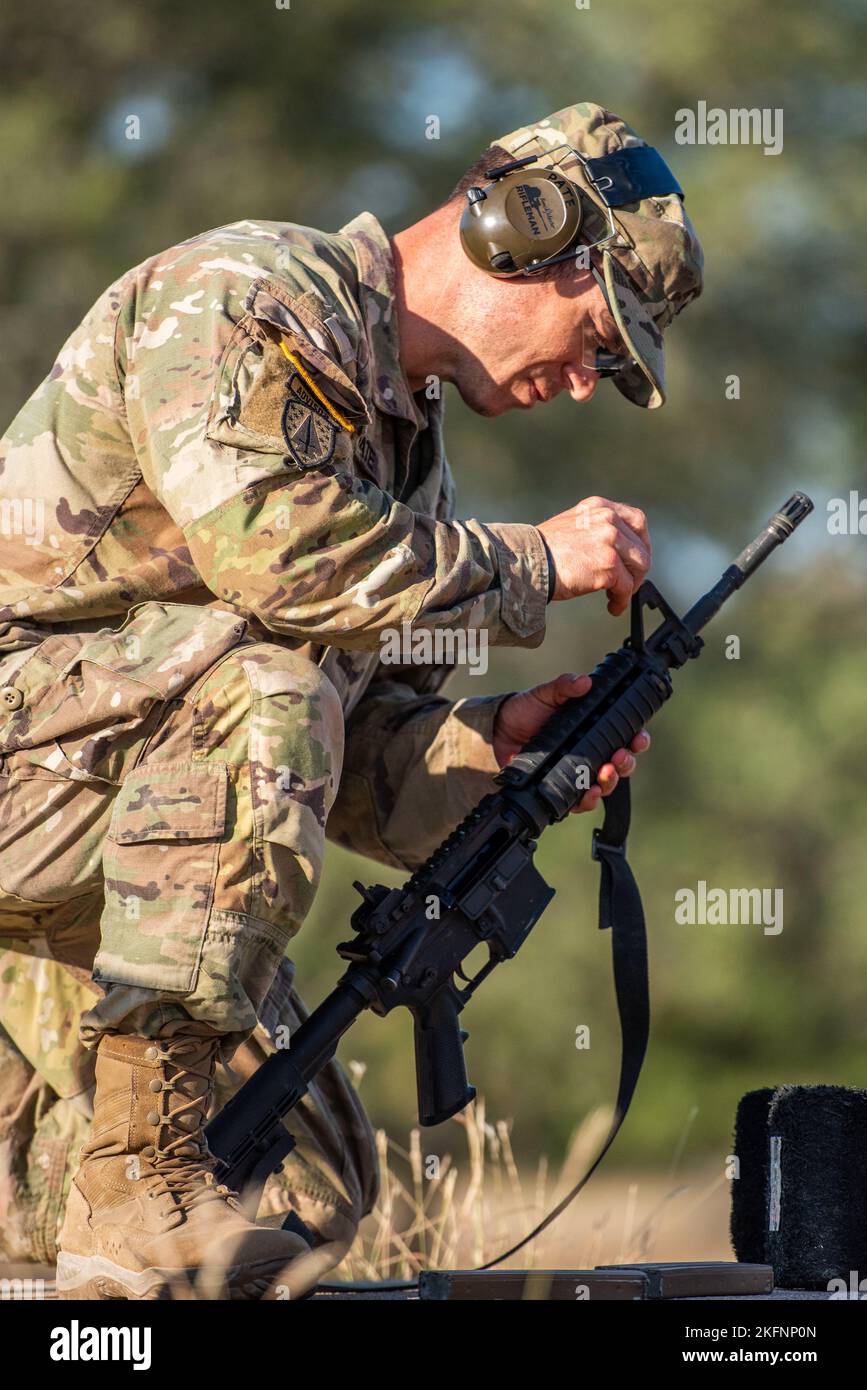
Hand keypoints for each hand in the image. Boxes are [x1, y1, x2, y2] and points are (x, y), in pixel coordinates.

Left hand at [493, 672, 650, 813]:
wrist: (497, 733)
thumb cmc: (525, 712)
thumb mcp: (545, 694)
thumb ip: (563, 687)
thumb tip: (584, 681)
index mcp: (593, 729)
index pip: (624, 736)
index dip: (637, 739)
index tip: (638, 737)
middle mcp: (589, 753)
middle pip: (621, 764)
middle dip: (626, 762)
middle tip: (620, 756)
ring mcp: (576, 772)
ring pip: (605, 784)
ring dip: (611, 781)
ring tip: (606, 772)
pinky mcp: (560, 789)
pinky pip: (580, 801)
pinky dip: (587, 799)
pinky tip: (588, 792)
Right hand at [537, 496, 650, 615]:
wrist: (528, 562)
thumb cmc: (544, 550)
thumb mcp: (574, 524)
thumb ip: (597, 528)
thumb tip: (618, 550)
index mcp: (600, 507)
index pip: (637, 520)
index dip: (642, 543)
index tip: (636, 559)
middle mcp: (608, 520)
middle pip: (642, 547)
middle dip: (637, 570)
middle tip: (627, 584)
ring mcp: (610, 542)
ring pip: (639, 567)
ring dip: (631, 586)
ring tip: (617, 596)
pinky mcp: (608, 566)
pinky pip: (627, 587)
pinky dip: (621, 600)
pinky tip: (612, 605)